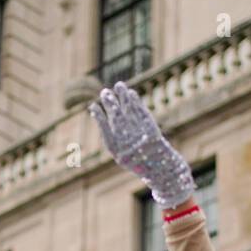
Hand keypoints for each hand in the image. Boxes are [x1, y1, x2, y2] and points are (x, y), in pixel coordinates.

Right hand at [88, 81, 194, 207]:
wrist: (156, 165)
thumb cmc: (131, 157)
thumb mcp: (117, 150)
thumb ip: (107, 132)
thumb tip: (96, 110)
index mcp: (117, 149)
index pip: (105, 130)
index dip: (99, 117)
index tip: (93, 106)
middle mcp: (128, 141)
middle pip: (117, 118)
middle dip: (110, 104)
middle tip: (104, 92)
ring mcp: (140, 133)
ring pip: (130, 112)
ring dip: (123, 97)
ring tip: (118, 85)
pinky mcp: (150, 128)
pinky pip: (141, 112)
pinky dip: (135, 102)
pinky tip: (130, 93)